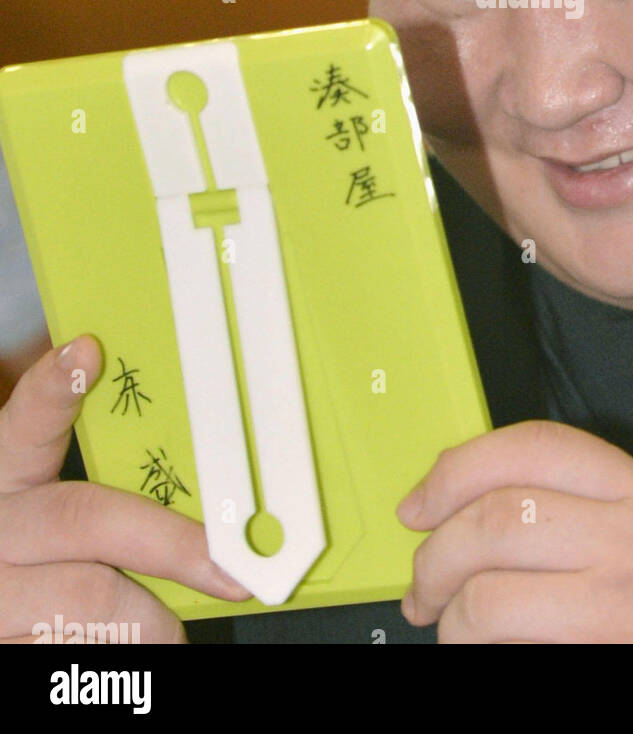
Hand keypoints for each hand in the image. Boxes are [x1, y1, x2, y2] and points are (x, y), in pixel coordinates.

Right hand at [0, 335, 250, 643]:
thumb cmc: (32, 563)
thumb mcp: (42, 511)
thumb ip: (97, 493)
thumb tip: (202, 481)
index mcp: (6, 480)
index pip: (25, 424)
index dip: (55, 389)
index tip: (87, 352)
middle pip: (83, 519)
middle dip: (169, 543)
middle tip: (229, 572)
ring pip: (88, 600)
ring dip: (148, 621)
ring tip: (170, 632)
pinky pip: (72, 655)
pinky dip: (117, 660)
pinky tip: (122, 656)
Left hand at [395, 419, 632, 643]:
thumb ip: (584, 501)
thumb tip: (466, 504)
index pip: (532, 447)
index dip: (455, 469)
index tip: (417, 505)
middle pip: (497, 518)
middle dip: (435, 558)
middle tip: (423, 589)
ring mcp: (627, 604)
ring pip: (491, 599)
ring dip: (452, 623)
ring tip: (454, 632)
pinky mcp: (617, 656)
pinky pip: (516, 653)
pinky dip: (485, 657)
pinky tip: (490, 657)